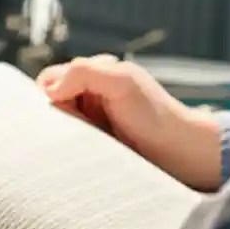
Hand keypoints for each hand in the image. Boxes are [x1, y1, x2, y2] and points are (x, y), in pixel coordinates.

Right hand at [38, 55, 221, 190]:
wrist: (181, 153)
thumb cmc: (154, 115)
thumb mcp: (120, 81)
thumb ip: (82, 73)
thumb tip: (48, 90)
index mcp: (96, 73)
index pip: (51, 78)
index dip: (49, 93)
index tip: (62, 108)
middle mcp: (92, 95)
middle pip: (51, 104)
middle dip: (54, 117)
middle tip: (77, 129)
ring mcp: (92, 122)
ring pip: (58, 127)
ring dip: (64, 136)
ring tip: (86, 144)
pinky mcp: (95, 146)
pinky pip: (69, 147)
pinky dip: (70, 151)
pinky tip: (84, 155)